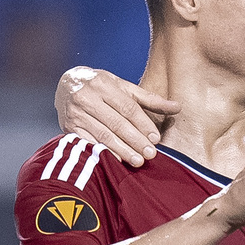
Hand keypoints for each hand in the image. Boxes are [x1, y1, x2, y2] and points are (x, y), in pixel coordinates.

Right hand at [55, 66, 179, 166]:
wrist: (67, 84)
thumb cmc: (101, 86)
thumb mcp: (123, 87)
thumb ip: (149, 99)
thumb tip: (177, 107)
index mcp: (103, 84)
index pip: (127, 108)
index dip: (143, 124)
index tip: (156, 138)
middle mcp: (87, 97)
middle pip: (116, 123)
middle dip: (135, 140)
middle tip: (150, 154)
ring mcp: (76, 113)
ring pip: (103, 135)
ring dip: (122, 150)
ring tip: (138, 161)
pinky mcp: (69, 127)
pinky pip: (88, 142)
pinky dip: (103, 152)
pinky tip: (117, 160)